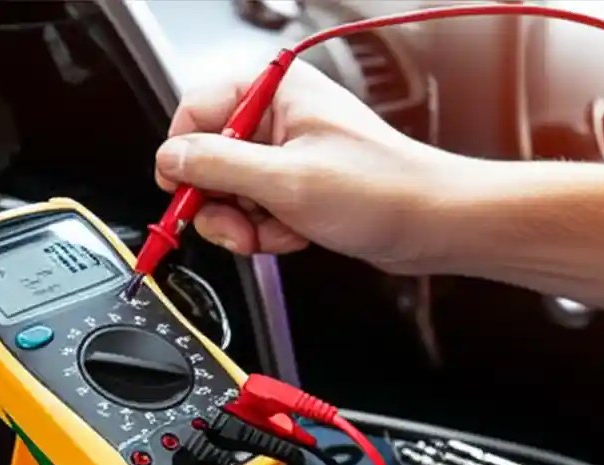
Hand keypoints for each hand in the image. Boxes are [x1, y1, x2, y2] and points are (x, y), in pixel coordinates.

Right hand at [155, 62, 478, 274]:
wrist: (432, 224)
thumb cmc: (382, 190)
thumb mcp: (286, 180)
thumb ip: (218, 167)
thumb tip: (171, 160)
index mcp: (277, 89)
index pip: (196, 111)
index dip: (184, 157)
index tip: (182, 193)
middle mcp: (280, 115)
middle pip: (209, 157)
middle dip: (219, 201)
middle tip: (236, 225)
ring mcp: (288, 152)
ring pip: (230, 191)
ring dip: (245, 222)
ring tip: (274, 231)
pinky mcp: (297, 184)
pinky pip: (256, 209)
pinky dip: (267, 230)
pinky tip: (294, 234)